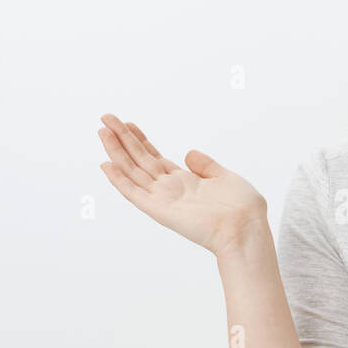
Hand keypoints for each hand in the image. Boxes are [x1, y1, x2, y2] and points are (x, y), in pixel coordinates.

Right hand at [97, 113, 268, 255]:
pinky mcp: (159, 210)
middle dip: (123, 139)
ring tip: (101, 131)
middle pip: (139, 160)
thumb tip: (188, 153)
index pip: (155, 157)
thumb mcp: (225, 177)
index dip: (141, 140)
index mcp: (185, 182)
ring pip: (132, 172)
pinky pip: (134, 193)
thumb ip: (206, 165)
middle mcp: (170, 190)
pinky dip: (119, 180)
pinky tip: (106, 164)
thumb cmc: (242, 209)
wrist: (246, 229)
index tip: (127, 123)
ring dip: (116, 152)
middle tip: (106, 119)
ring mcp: (163, 199)